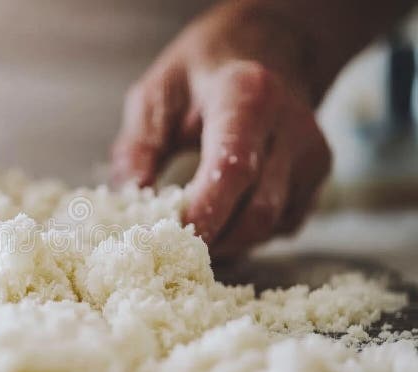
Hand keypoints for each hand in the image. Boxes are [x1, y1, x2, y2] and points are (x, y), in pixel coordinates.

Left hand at [111, 2, 330, 258]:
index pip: (232, 167)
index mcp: (247, 95)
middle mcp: (291, 125)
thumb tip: (128, 202)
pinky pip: (281, 224)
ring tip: (189, 236)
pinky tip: (220, 221)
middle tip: (170, 249)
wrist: (266, 48)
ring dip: (228, 243)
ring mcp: (311, 154)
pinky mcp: (317, 176)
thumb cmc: (200, 74)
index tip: (170, 238)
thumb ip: (138, 148)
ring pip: (271, 224)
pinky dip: (246, 235)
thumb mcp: (155, 95)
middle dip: (213, 239)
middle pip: (257, 209)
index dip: (204, 212)